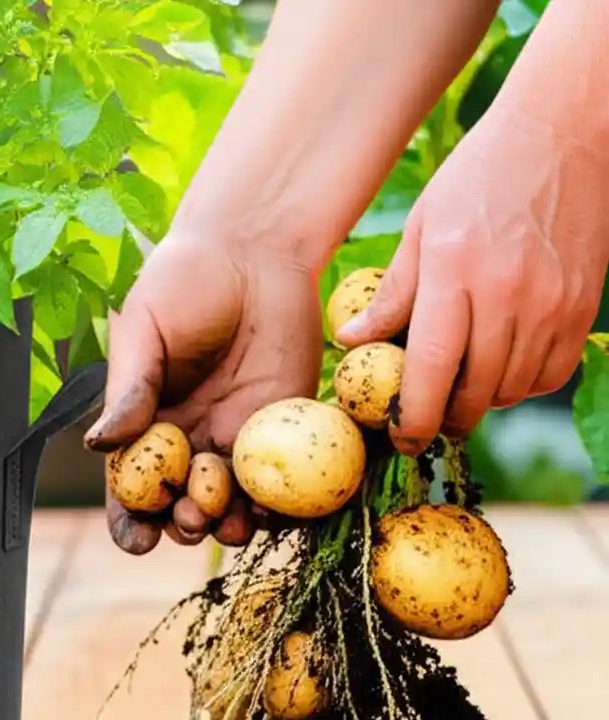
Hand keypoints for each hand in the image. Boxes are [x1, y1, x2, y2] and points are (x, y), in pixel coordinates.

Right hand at [86, 235, 323, 553]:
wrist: (254, 249)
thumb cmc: (183, 281)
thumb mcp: (145, 330)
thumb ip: (131, 388)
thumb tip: (99, 445)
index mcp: (144, 422)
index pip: (131, 486)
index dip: (130, 519)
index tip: (138, 539)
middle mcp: (189, 438)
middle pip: (182, 504)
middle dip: (185, 522)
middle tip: (194, 517)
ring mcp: (238, 436)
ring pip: (233, 503)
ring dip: (233, 523)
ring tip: (236, 523)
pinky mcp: (286, 426)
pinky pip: (284, 478)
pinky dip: (283, 503)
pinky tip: (282, 510)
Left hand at [336, 106, 608, 454]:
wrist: (562, 135)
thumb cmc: (477, 176)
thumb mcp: (421, 226)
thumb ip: (392, 291)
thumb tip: (351, 340)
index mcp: (454, 269)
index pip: (431, 364)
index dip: (414, 412)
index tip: (400, 436)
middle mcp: (506, 291)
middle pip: (475, 388)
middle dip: (446, 417)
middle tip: (424, 423)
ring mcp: (551, 301)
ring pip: (513, 387)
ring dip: (482, 403)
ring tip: (458, 392)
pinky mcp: (582, 305)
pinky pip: (551, 372)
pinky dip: (522, 385)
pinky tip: (500, 372)